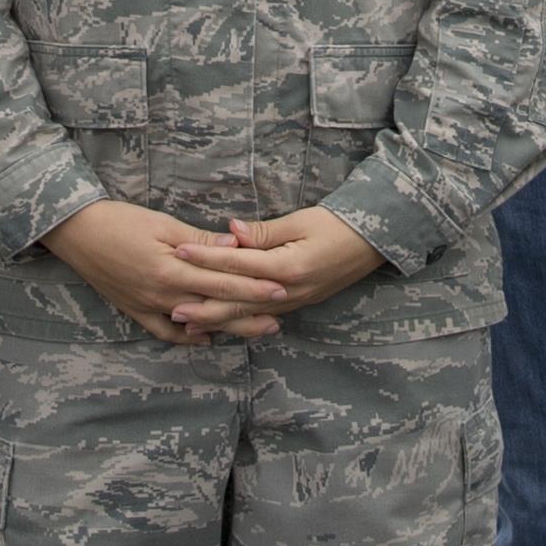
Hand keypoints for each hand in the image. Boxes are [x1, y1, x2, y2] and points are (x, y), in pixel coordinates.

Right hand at [41, 200, 278, 346]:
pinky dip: (188, 337)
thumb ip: (200, 240)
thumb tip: (236, 247)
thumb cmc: (119, 220)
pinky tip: (208, 339)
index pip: (222, 281)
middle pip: (215, 307)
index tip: (281, 289)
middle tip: (279, 317)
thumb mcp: (162, 224)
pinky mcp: (135, 311)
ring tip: (255, 329)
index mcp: (172, 269)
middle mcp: (163, 294)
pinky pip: (165, 332)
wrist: (75, 232)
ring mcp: (148, 306)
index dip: (254, 287)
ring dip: (226, 327)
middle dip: (249, 312)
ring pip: (196, 323)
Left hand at [165, 208, 382, 328]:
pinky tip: (222, 324)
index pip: (237, 263)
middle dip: (203, 305)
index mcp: (288, 266)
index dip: (206, 258)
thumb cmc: (337, 224)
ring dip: (217, 319)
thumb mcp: (300, 221)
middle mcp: (289, 290)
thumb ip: (263, 232)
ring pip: (248, 314)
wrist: (374, 241)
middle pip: (238, 300)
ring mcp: (294, 300)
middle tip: (171, 309)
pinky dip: (239, 320)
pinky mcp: (297, 302)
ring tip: (187, 324)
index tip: (178, 253)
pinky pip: (261, 315)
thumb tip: (230, 232)